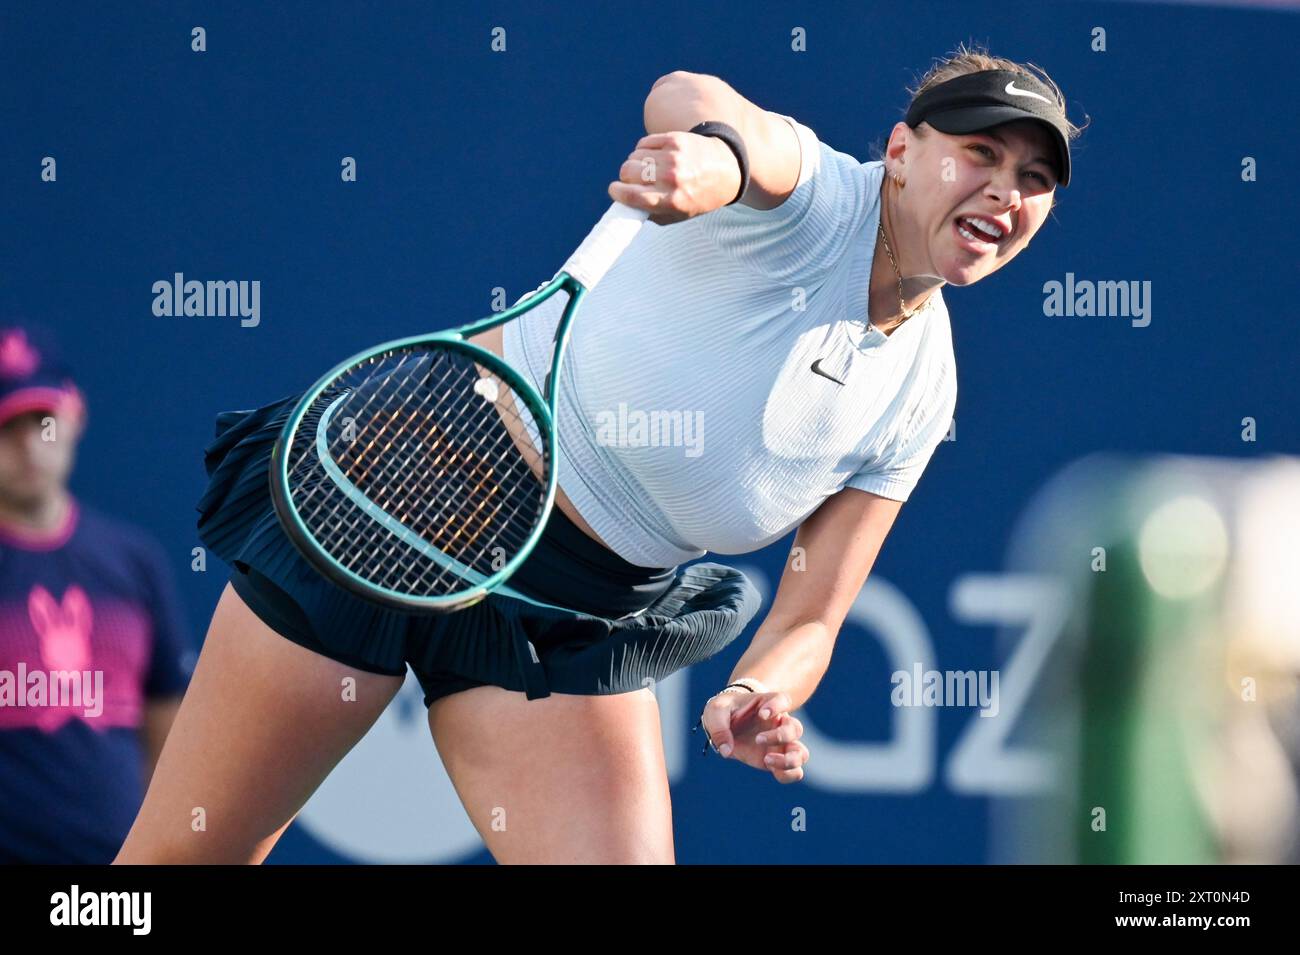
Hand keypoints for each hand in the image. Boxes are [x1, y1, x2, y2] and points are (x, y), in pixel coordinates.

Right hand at [608, 131, 741, 225]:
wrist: (726, 169)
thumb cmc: (698, 197)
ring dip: (635, 163)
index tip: (615, 190)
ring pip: (633, 157)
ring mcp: (673, 157)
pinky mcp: (674, 139)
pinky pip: (643, 143)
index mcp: (672, 201)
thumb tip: (624, 205)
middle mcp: (672, 178)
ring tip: (647, 169)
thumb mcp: (679, 215)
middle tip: (633, 180)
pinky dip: (643, 150)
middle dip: (625, 178)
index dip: (617, 192)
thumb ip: (651, 214)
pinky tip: (653, 156)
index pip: (631, 195)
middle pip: (627, 172)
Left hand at [700, 689, 808, 783]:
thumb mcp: (716, 711)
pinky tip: (770, 768)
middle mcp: (779, 723)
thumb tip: (726, 751)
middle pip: (795, 728)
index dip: (777, 707)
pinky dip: (788, 774)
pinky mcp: (776, 760)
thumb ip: (719, 728)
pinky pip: (795, 772)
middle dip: (779, 736)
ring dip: (789, 759)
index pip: (782, 700)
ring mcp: (780, 744)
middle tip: (757, 739)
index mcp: (767, 704)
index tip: (762, 714)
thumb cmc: (725, 711)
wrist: (727, 723)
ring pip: (801, 753)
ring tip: (766, 760)